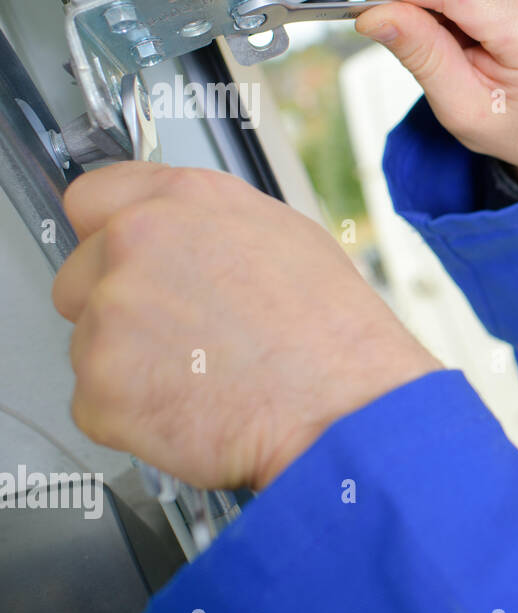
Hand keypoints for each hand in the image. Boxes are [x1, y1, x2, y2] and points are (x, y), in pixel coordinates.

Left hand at [51, 162, 442, 491]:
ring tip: (201, 377)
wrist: (343, 409)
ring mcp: (110, 315)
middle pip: (79, 274)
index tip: (118, 258)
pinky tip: (191, 407)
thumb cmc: (333, 335)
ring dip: (128, 364)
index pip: (92, 197)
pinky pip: (95, 403)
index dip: (107, 235)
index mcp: (183, 201)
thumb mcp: (287, 239)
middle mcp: (136, 244)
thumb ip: (208, 228)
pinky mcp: (99, 387)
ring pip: (88, 342)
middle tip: (178, 336)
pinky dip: (134, 415)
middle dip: (117, 307)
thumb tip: (182, 239)